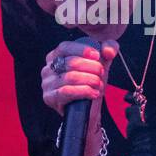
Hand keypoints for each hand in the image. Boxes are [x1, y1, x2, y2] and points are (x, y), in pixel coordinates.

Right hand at [42, 37, 119, 155]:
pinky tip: (93, 93)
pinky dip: (84, 91)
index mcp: (55, 57)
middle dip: (91, 67)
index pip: (65, 47)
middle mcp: (47, 69)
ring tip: (99, 84)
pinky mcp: (49, 98)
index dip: (81, 50)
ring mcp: (47, 84)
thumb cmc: (90, 82)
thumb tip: (108, 50)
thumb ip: (109, 49)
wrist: (88, 108)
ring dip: (90, 80)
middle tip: (101, 73)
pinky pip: (66, 92)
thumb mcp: (101, 63)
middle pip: (70, 63)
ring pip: (70, 77)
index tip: (97, 55)